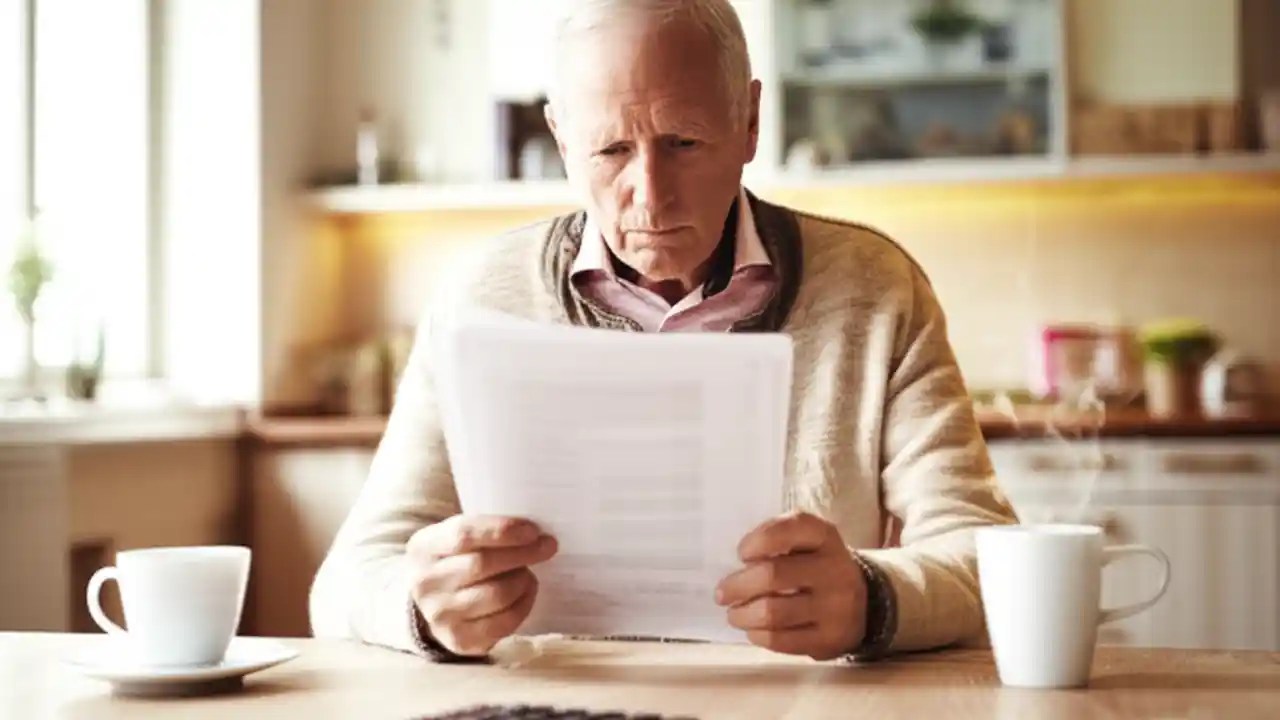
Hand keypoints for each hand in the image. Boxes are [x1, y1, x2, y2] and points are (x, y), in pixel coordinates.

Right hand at [407, 515, 557, 655]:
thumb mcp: (456, 539)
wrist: (431, 604)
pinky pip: (504, 622)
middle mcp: (425, 583)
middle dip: (523, 553)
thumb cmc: (456, 561)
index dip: (502, 530)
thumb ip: (486, 531)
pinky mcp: (460, 640)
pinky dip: (524, 604)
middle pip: (482, 564)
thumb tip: (533, 532)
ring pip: (497, 594)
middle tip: (547, 546)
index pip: (464, 534)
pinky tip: (525, 592)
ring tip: (528, 572)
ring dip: (523, 580)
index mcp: (423, 548)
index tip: (532, 530)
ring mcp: (440, 614)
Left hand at [715, 512, 866, 659]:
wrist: (862, 602)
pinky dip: (758, 635)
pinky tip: (752, 629)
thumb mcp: (805, 541)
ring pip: (773, 612)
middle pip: (773, 575)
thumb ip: (774, 541)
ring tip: (734, 614)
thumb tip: (735, 567)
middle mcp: (834, 569)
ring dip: (743, 614)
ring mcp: (835, 607)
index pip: (791, 528)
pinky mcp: (830, 639)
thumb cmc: (815, 565)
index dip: (758, 540)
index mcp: (824, 536)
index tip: (741, 554)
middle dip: (738, 586)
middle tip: (722, 593)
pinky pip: (782, 640)